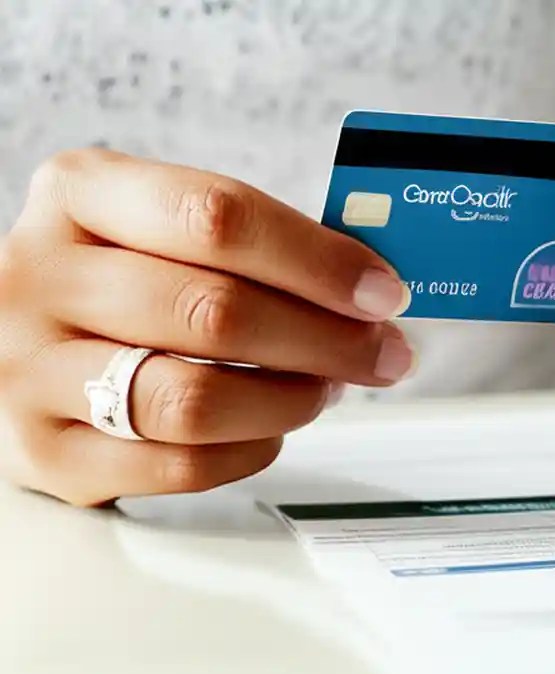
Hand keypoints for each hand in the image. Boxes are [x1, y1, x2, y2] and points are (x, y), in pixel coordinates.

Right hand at [0, 149, 416, 505]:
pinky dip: (249, 449)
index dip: (317, 260)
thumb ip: (250, 244)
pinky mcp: (44, 455)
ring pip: (193, 399)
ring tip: (326, 388)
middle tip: (383, 352)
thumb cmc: (116, 283)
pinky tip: (271, 427)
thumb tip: (373, 287)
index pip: (216, 216)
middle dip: (326, 339)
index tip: (384, 291)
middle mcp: (38, 277)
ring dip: (289, 399)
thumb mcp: (156, 228)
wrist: (9, 346)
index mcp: (79, 195)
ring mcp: (29, 371)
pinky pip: (177, 465)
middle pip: (214, 312)